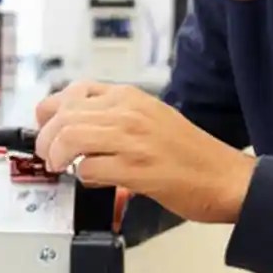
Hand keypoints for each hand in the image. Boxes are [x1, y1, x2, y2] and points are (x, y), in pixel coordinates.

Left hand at [34, 81, 256, 224]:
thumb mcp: (151, 119)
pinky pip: (89, 168)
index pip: (72, 92)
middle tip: (48, 155)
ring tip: (61, 167)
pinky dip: (84, 178)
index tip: (46, 128)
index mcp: (130, 97)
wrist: (226, 177)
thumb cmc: (191, 154)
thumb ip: (115, 120)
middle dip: (46, 138)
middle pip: (64, 114)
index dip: (50, 112)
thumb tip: (75, 132)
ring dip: (57, 156)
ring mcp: (132, 138)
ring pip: (70, 137)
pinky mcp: (136, 167)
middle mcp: (129, 112)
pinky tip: (94, 181)